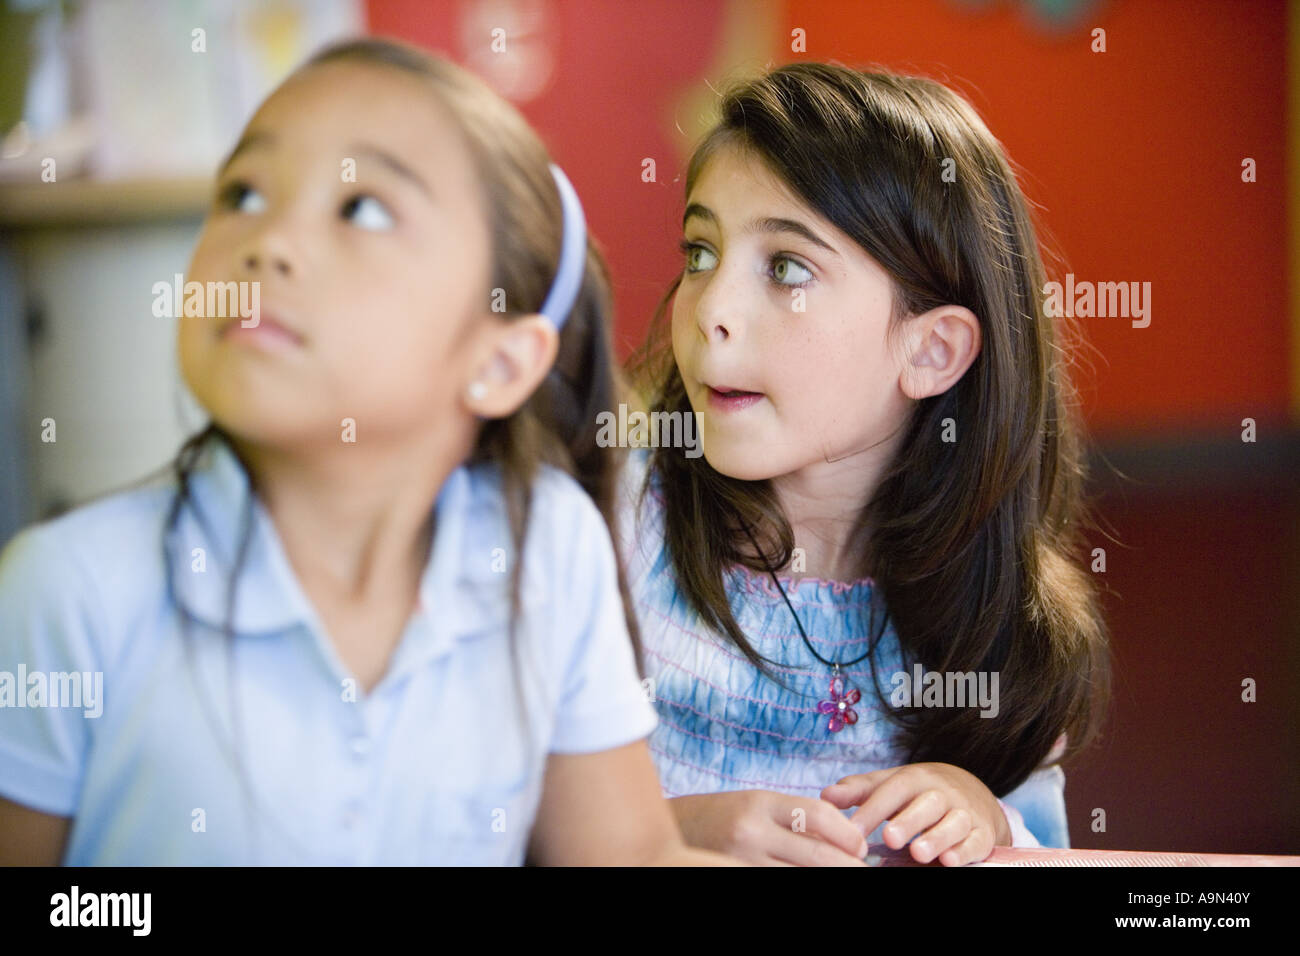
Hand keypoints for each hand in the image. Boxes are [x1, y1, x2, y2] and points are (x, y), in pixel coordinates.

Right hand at [670, 790, 869, 865]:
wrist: (676, 829)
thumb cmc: (725, 815)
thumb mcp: (758, 804)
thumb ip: (795, 819)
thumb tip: (844, 840)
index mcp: (761, 803)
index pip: (818, 815)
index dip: (847, 833)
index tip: (860, 845)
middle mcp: (752, 831)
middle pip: (816, 854)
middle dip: (847, 865)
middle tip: (862, 868)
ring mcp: (742, 859)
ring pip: (801, 876)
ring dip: (827, 876)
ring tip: (840, 873)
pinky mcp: (734, 875)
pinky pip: (779, 884)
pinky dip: (799, 882)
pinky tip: (811, 879)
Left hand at [821, 763, 1011, 865]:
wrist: (970, 792)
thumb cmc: (917, 793)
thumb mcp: (889, 785)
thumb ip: (858, 790)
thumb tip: (825, 796)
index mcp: (915, 778)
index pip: (892, 790)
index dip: (873, 810)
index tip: (853, 831)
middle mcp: (942, 792)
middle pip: (927, 804)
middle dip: (909, 821)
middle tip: (889, 838)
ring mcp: (965, 812)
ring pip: (954, 822)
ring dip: (937, 837)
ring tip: (918, 853)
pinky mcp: (983, 833)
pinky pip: (976, 841)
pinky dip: (964, 851)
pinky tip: (949, 860)